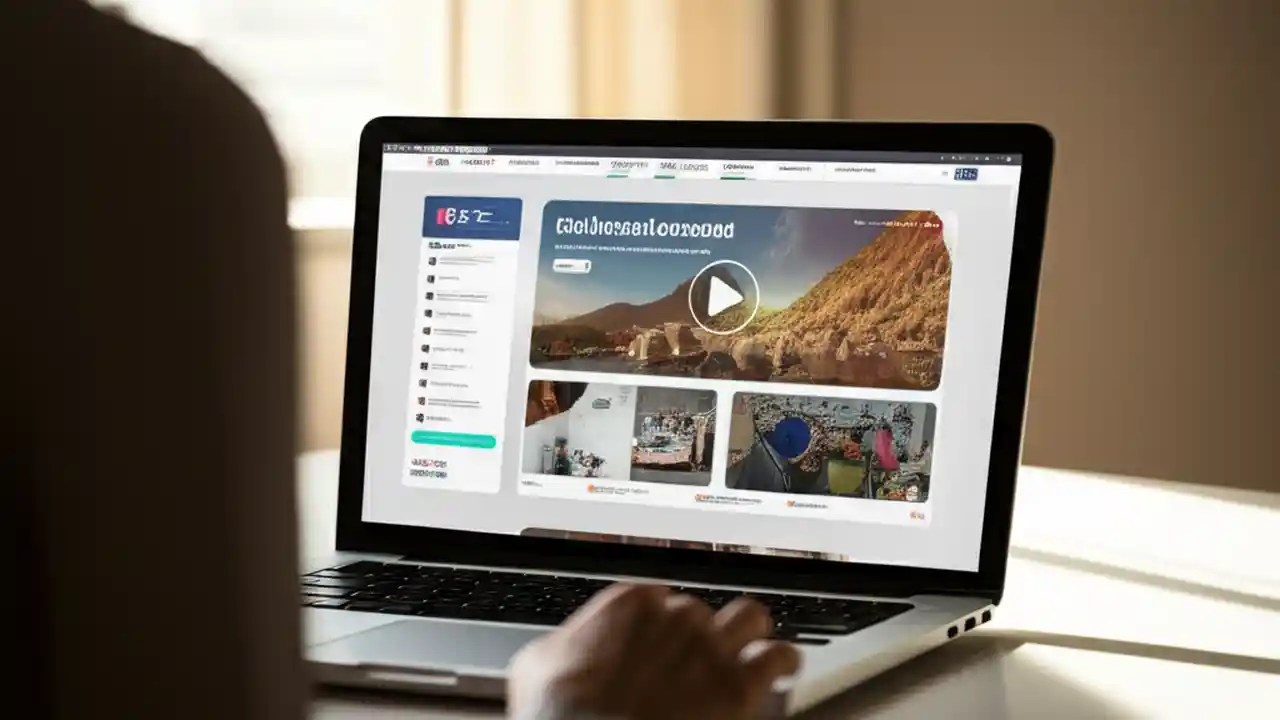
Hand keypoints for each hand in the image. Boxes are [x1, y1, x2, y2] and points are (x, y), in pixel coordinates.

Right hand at [508, 583, 800, 719]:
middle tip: (697, 658)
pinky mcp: (738, 685)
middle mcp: (674, 616)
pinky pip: (779, 657)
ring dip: (753, 633)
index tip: (661, 640)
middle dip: (699, 636)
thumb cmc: (560, 714)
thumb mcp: (537, 665)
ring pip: (750, 618)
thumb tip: (563, 649)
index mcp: (628, 604)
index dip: (661, 624)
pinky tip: (783, 671)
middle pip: (701, 611)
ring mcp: (709, 648)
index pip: (658, 598)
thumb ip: (563, 645)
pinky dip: (784, 662)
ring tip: (756, 644)